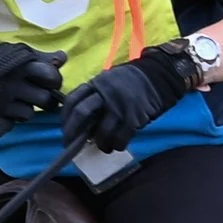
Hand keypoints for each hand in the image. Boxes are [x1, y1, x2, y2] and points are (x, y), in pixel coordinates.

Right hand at [0, 39, 65, 134]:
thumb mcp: (19, 52)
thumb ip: (43, 57)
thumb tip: (63, 58)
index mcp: (23, 65)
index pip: (52, 76)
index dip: (54, 80)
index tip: (50, 81)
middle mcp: (15, 83)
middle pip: (45, 99)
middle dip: (45, 98)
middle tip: (40, 95)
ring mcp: (5, 100)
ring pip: (32, 112)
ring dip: (31, 108)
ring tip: (24, 100)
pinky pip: (18, 119)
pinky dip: (19, 115)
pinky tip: (13, 107)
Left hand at [61, 44, 193, 151]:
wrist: (158, 77)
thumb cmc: (130, 83)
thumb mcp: (108, 83)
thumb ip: (95, 97)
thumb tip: (82, 122)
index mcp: (96, 84)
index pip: (73, 100)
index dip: (65, 118)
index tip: (65, 130)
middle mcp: (105, 94)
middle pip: (82, 114)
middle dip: (73, 132)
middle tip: (72, 145)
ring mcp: (119, 106)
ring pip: (101, 132)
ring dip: (100, 144)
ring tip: (102, 146)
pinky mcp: (134, 118)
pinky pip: (120, 139)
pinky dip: (116, 146)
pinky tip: (117, 145)